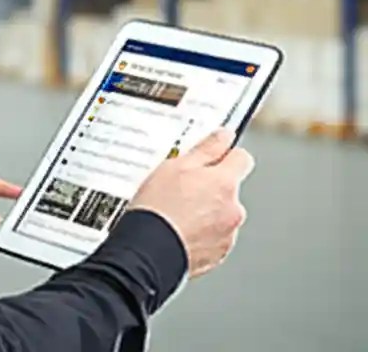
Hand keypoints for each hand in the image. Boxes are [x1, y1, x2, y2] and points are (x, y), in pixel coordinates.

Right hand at [130, 129, 254, 277]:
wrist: (149, 251)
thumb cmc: (158, 209)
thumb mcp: (175, 166)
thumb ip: (205, 149)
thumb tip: (224, 136)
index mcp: (224, 183)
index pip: (241, 158)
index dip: (225, 155)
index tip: (212, 156)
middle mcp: (233, 209)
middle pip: (229, 189)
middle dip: (210, 188)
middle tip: (180, 189)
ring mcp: (228, 234)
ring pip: (221, 214)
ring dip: (205, 212)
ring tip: (176, 214)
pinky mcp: (218, 254)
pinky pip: (214, 238)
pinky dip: (200, 234)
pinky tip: (178, 230)